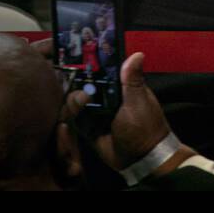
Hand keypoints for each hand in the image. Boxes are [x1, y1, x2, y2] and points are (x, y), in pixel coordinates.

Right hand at [63, 52, 175, 170]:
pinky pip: (74, 119)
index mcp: (120, 85)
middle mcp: (105, 95)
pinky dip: (70, 118)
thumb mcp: (138, 102)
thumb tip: (138, 54)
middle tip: (82, 96)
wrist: (140, 158)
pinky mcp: (88, 127)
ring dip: (73, 105)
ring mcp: (95, 111)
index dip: (86, 66)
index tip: (74, 63)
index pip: (99, 70)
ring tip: (80, 108)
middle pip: (82, 85)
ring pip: (75, 102)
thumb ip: (133, 80)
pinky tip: (69, 120)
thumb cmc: (144, 127)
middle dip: (76, 88)